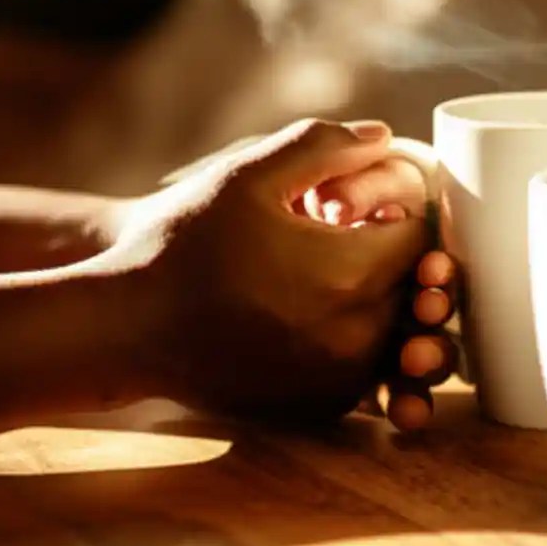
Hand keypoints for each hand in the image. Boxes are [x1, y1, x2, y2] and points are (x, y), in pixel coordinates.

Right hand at [98, 118, 440, 423]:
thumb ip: (322, 147)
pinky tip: (327, 322)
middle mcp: (357, 335)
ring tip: (352, 284)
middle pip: (420, 291)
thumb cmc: (181, 244)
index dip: (402, 213)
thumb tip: (382, 137)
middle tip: (366, 240)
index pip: (419, 237)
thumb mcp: (246, 176)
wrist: (126, 327)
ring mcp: (340, 380)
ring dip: (395, 310)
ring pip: (402, 337)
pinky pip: (372, 374)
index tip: (373, 207)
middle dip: (405, 262)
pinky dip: (367, 349)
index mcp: (349, 272)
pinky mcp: (320, 407)